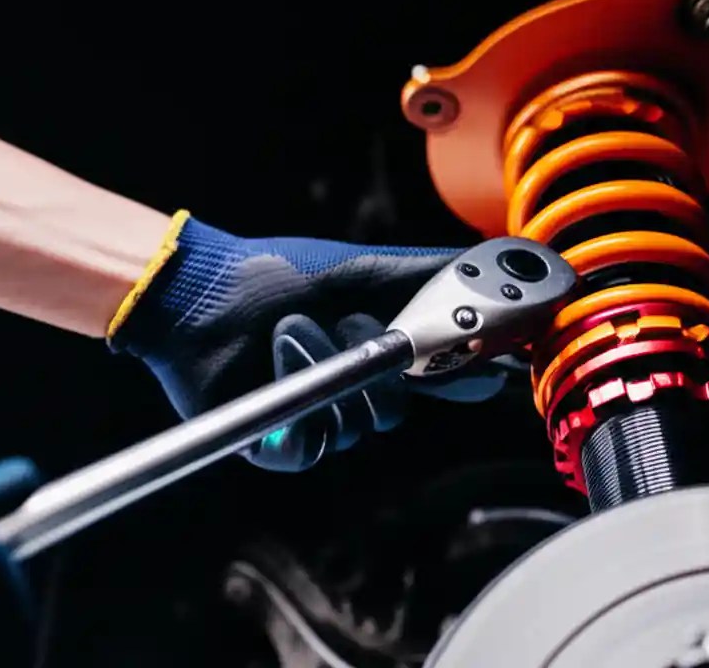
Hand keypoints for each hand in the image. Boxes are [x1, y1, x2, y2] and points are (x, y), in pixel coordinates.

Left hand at [109, 214, 505, 469]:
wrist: (198, 293)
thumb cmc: (273, 274)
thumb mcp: (364, 269)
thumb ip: (434, 274)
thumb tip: (511, 263)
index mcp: (376, 353)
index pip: (436, 379)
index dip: (460, 377)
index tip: (485, 367)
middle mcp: (351, 391)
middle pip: (397, 410)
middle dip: (378, 362)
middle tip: (351, 322)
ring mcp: (316, 421)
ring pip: (355, 426)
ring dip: (322, 365)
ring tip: (287, 330)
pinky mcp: (279, 446)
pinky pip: (311, 445)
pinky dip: (293, 398)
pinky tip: (272, 365)